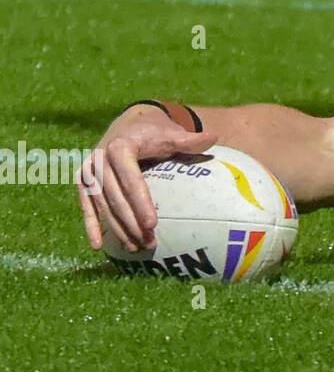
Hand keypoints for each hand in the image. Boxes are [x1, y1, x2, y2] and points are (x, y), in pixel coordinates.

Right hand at [77, 105, 214, 253]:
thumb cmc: (154, 132)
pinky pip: (86, 205)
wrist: (129, 124)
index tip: (152, 223)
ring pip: (102, 205)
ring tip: (135, 247)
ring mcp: (89, 171)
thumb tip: (213, 138)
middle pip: (115, 196)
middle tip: (148, 242)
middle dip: (131, 222)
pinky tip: (98, 245)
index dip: (140, 202)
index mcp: (120, 146)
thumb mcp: (170, 133)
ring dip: (117, 228)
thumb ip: (189, 140)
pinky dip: (91, 225)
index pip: (131, 178)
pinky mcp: (83, 181)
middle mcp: (99, 159)